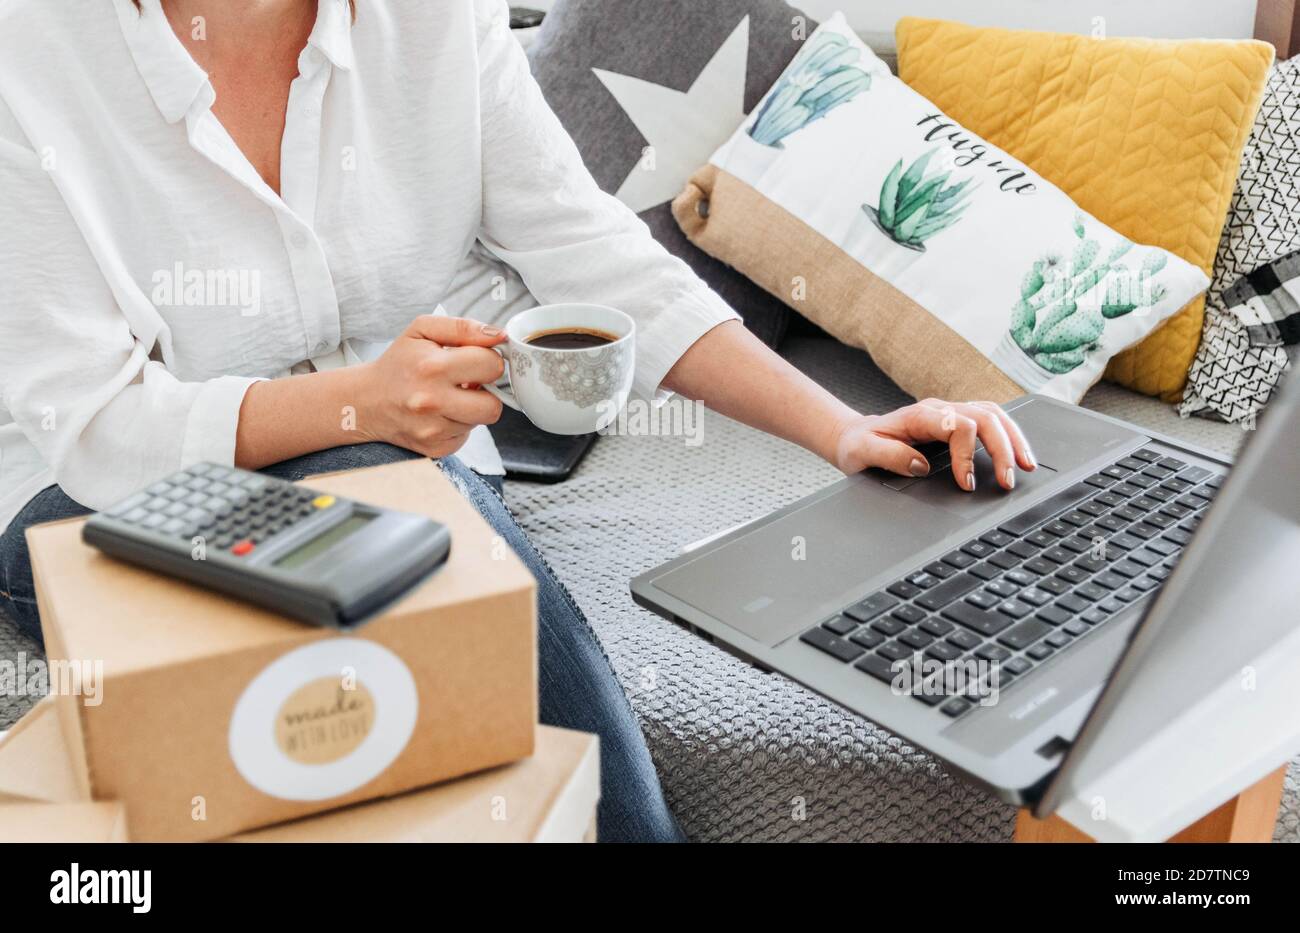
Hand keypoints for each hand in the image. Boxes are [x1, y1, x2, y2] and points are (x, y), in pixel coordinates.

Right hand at [353, 314, 505, 457]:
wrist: (367, 400)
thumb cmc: (399, 362)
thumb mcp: (423, 330)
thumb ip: (463, 328)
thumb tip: (499, 336)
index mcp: (432, 367)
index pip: (492, 366)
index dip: (489, 360)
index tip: (476, 360)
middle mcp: (432, 402)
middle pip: (494, 405)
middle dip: (487, 391)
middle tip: (467, 381)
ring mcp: (433, 430)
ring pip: (481, 421)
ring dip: (471, 407)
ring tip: (448, 396)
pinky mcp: (435, 449)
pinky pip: (466, 435)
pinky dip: (458, 423)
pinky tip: (440, 413)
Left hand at [830, 399, 1035, 491]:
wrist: (854, 436)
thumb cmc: (859, 445)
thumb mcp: (862, 453)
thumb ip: (889, 457)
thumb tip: (920, 465)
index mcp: (919, 415)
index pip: (958, 425)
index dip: (967, 455)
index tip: (966, 483)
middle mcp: (938, 409)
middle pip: (984, 417)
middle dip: (1002, 449)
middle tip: (1008, 481)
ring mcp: (950, 411)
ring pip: (993, 414)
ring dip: (1013, 439)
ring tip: (1027, 465)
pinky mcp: (956, 419)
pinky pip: (989, 418)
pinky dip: (1008, 434)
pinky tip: (1018, 452)